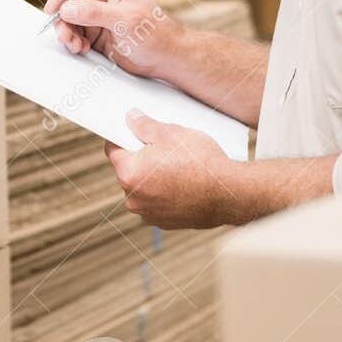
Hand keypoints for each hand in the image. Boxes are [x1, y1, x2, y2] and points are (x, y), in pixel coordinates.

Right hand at [43, 0, 184, 80]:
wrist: (166, 57)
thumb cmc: (155, 33)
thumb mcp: (125, 20)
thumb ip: (95, 13)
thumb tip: (67, 8)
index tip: (54, 8)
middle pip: (67, 1)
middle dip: (62, 18)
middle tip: (65, 34)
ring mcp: (96, 16)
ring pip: (67, 20)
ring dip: (67, 33)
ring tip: (76, 45)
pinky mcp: (95, 34)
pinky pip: (73, 35)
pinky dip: (72, 43)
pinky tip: (82, 48)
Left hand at [105, 110, 240, 228]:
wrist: (230, 194)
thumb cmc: (201, 164)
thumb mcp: (171, 134)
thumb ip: (145, 126)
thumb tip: (131, 118)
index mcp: (129, 173)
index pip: (112, 150)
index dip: (122, 138)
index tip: (132, 133)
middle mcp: (133, 198)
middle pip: (127, 170)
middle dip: (140, 159)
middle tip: (162, 149)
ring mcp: (148, 213)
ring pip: (142, 188)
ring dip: (152, 178)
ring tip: (176, 167)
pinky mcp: (163, 223)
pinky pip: (156, 202)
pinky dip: (164, 194)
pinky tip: (182, 184)